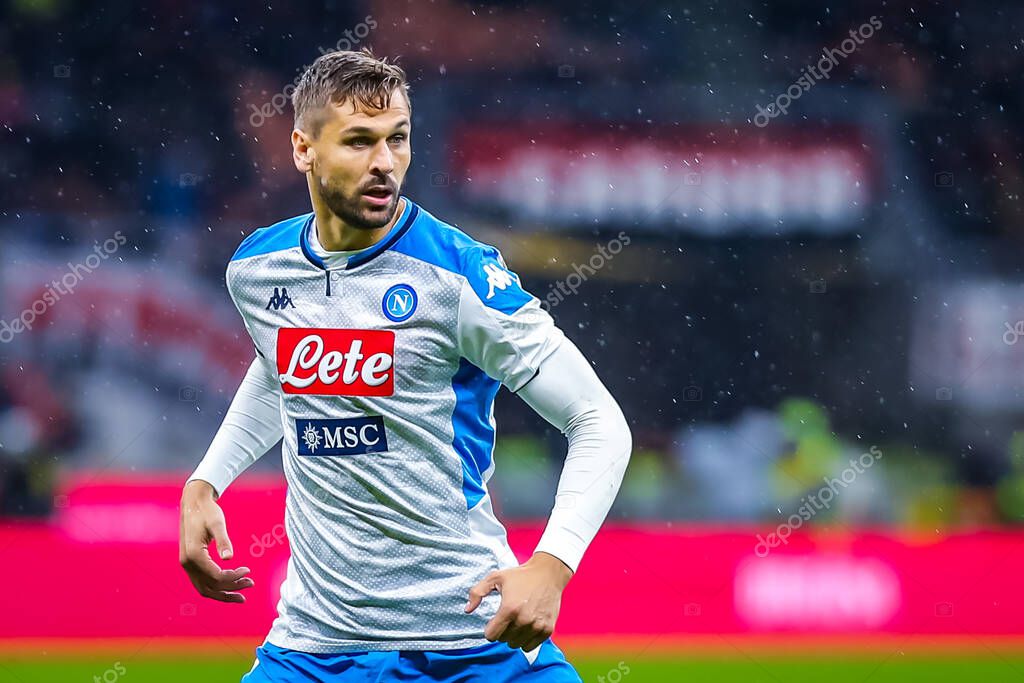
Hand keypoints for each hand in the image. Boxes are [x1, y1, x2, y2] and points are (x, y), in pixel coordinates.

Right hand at [179, 480, 253, 602]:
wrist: (194, 502)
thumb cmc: (207, 511)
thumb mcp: (217, 523)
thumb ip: (223, 540)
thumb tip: (229, 558)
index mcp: (193, 555)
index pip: (215, 576)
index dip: (233, 577)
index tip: (248, 570)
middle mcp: (187, 563)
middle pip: (209, 587)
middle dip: (230, 590)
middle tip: (250, 585)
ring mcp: (187, 564)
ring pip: (204, 588)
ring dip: (223, 592)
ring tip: (241, 593)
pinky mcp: (190, 562)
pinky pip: (202, 581)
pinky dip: (215, 586)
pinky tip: (229, 584)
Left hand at [465, 551, 573, 651]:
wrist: (548, 573)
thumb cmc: (520, 575)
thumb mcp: (495, 578)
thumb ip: (477, 593)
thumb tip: (467, 610)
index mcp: (509, 609)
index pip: (492, 636)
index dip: (490, 630)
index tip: (494, 622)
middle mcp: (523, 620)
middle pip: (504, 640)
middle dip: (502, 631)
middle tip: (508, 618)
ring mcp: (537, 626)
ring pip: (516, 645)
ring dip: (514, 636)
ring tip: (517, 622)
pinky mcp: (547, 629)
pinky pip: (530, 646)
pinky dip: (526, 640)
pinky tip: (527, 627)